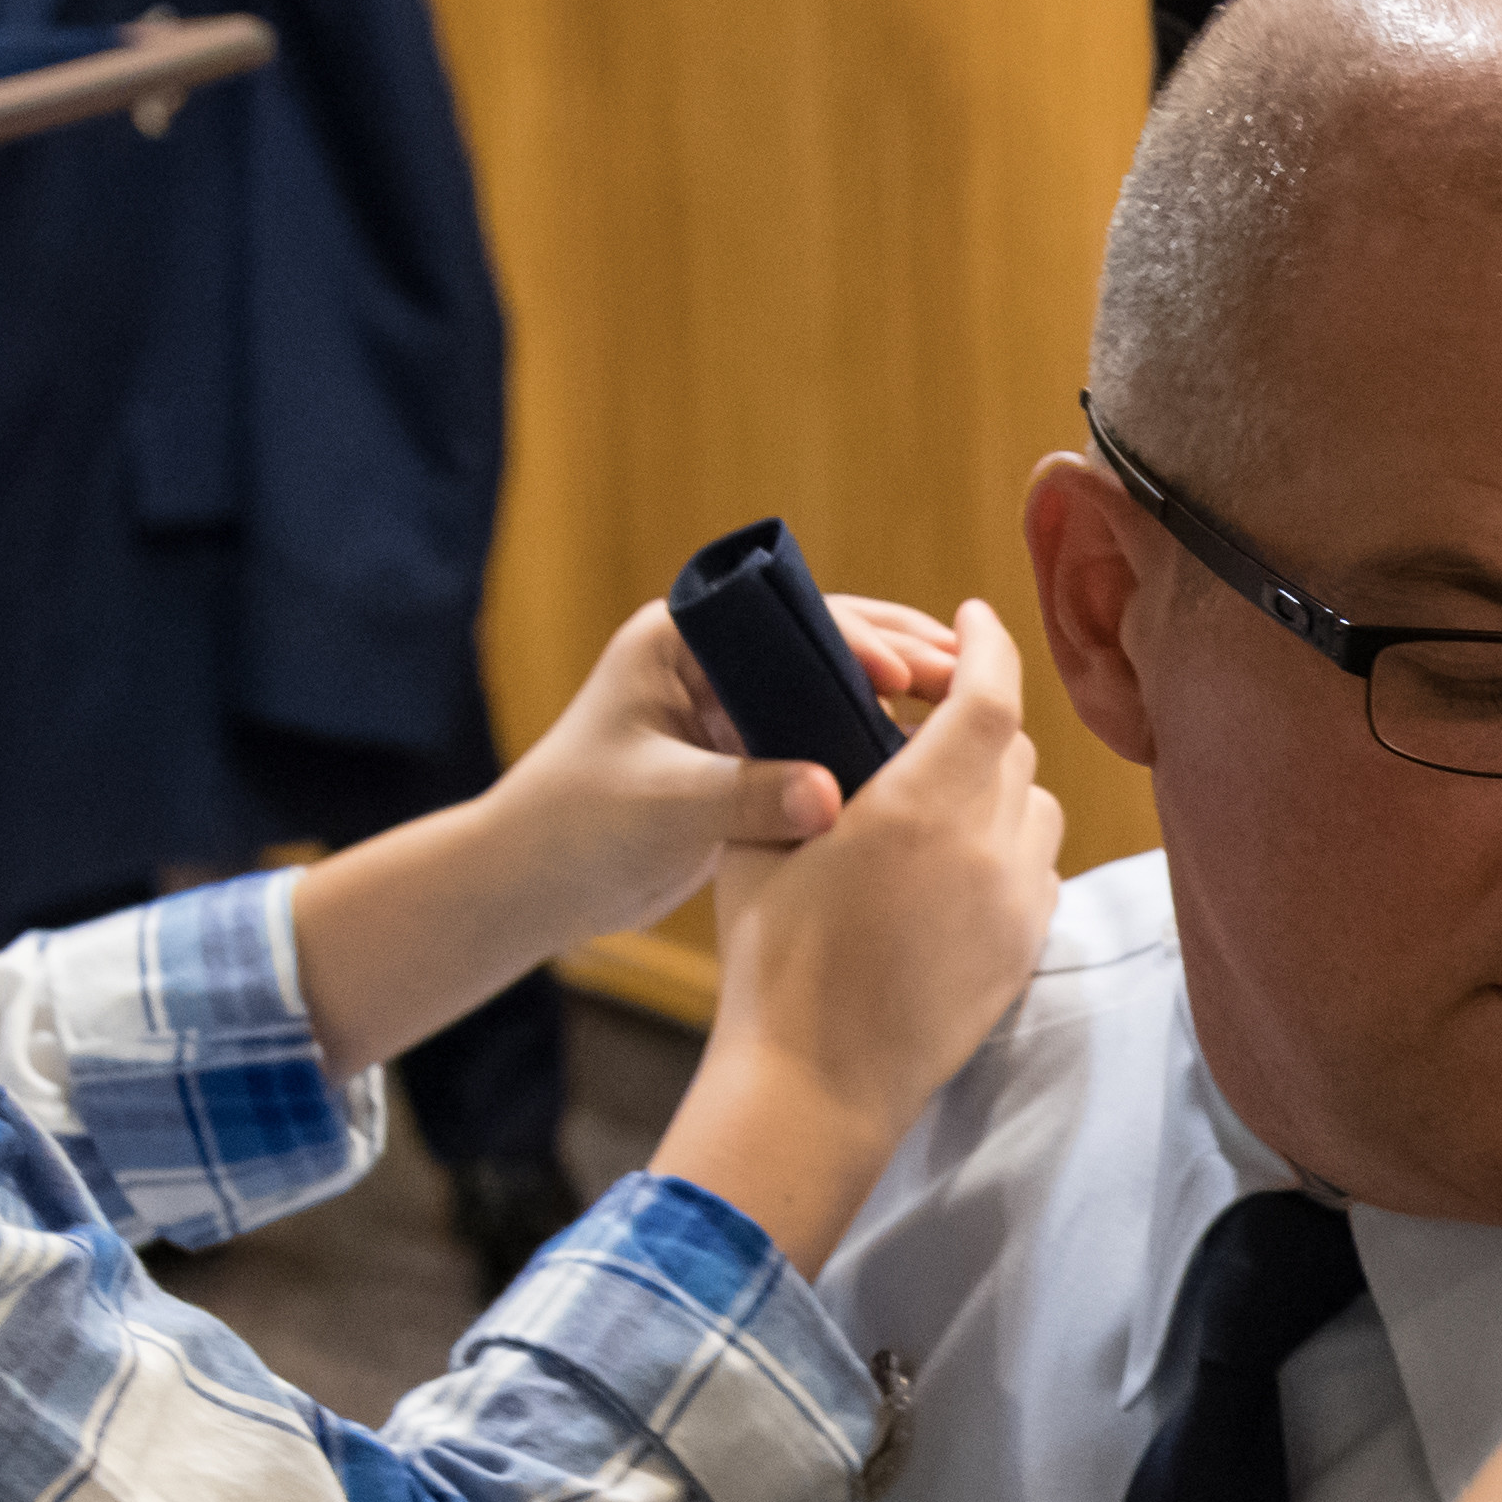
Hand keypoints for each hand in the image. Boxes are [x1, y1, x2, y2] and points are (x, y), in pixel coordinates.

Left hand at [480, 589, 957, 956]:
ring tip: (969, 708)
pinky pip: (820, 732)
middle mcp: (709, 661)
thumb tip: (833, 798)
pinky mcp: (743, 753)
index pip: (787, 619)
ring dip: (892, 694)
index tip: (910, 675)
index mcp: (679, 642)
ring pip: (828, 683)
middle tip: (968, 675)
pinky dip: (869, 740)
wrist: (532, 882)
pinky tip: (926, 761)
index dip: (856, 640)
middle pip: (821, 638)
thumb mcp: (664, 807)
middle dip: (895, 653)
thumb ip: (747, 797)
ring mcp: (729, 705)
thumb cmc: (575, 828)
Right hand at [656, 602, 1069, 1272]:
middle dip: (977, 720)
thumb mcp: (760, 843)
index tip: (972, 617)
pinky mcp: (1024, 950)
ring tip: (943, 798)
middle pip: (1013, 747)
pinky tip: (958, 866)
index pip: (990, 693)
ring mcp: (1016, 902)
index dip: (988, 643)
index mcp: (920, 806)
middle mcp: (987, 846)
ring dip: (999, 787)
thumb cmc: (771, 962)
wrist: (816, 1083)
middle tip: (930, 720)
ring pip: (1037, 808)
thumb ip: (798, 765)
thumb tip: (805, 705)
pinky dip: (1010, 850)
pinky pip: (1038, 871)